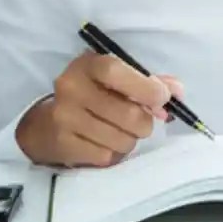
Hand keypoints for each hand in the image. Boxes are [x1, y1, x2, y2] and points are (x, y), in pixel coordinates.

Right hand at [16, 51, 183, 166]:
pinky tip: (104, 142)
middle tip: (141, 121)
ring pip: (122, 139)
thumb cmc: (92, 95)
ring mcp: (65, 117)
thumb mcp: (117, 79)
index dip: (146, 88)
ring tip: (119, 131)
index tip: (162, 98)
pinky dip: (114, 153)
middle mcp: (71, 88)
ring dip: (130, 139)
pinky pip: (107, 156)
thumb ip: (149, 82)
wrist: (45, 124)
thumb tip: (177, 91)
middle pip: (128, 114)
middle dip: (145, 122)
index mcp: (88, 65)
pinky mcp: (64, 145)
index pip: (116, 72)